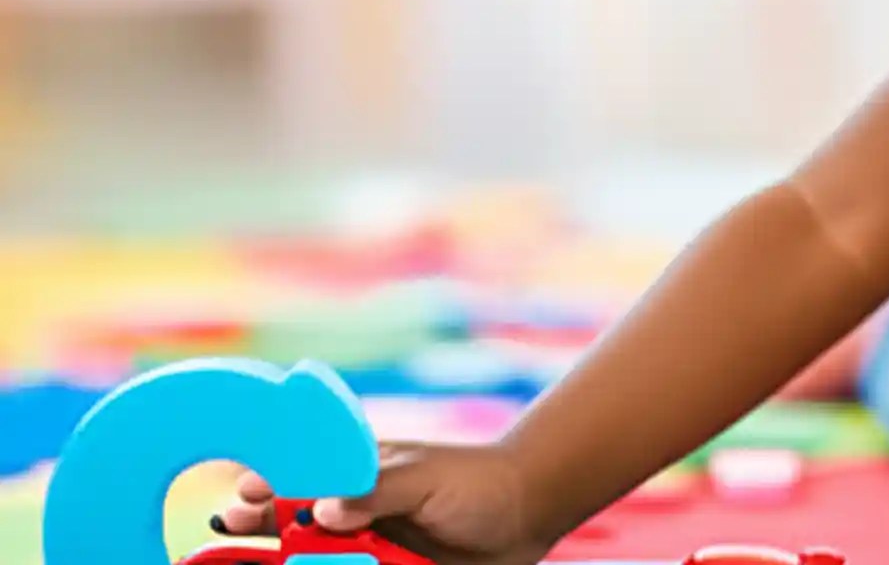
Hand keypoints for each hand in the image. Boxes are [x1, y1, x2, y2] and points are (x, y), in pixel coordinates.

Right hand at [217, 442, 551, 564]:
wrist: (530, 513)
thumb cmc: (478, 481)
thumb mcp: (426, 476)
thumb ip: (375, 490)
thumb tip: (324, 509)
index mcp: (355, 476)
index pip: (295, 480)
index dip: (262, 492)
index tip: (240, 503)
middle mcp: (352, 515)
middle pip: (288, 531)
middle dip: (251, 542)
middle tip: (215, 548)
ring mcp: (367, 550)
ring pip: (310, 562)